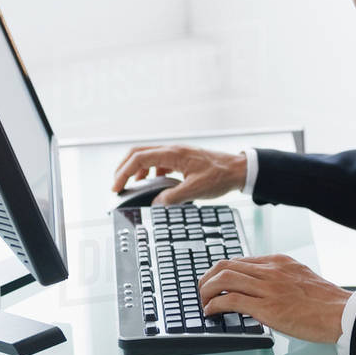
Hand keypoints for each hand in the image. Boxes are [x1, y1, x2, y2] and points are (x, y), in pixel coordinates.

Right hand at [112, 144, 246, 204]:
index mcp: (173, 154)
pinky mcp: (181, 159)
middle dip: (123, 168)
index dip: (123, 172)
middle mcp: (172, 150)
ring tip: (133, 186)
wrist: (239, 170)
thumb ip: (173, 197)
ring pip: (148, 156)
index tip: (116, 187)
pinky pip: (159, 162)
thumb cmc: (220, 176)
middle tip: (117, 185)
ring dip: (137, 170)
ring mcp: (176, 153)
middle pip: (138, 153)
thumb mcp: (195, 190)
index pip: (139, 158)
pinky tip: (154, 184)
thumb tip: (156, 204)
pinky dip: (150, 172)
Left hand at [199, 254, 349, 344]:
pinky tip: (211, 312)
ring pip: (224, 279)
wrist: (341, 313)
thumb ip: (280, 278)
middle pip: (226, 265)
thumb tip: (261, 288)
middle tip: (202, 290)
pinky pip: (232, 300)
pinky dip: (215, 305)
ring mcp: (269, 288)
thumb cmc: (325, 302)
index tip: (214, 281)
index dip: (221, 271)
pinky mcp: (267, 307)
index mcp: (279, 262)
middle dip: (207, 278)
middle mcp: (271, 270)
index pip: (240, 260)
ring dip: (206, 291)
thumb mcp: (301, 278)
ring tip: (203, 302)